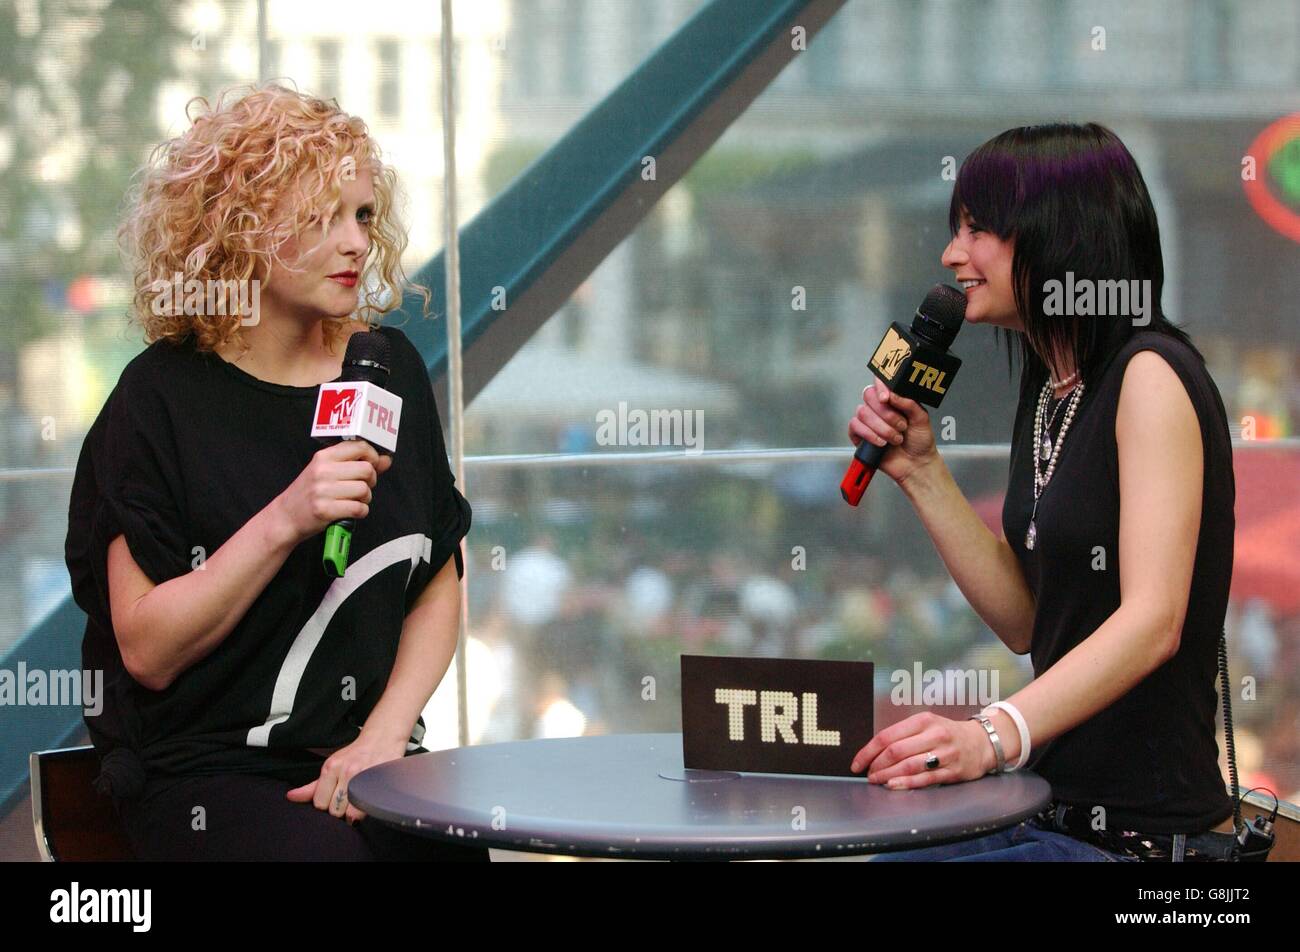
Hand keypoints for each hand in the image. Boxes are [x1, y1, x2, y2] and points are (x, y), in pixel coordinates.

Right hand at [273, 439, 392, 545]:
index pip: (360, 447)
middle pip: (367, 470)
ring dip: (365, 498)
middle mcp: (323, 471)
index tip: (372, 465)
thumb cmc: (309, 493)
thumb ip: (357, 463)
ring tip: (354, 500)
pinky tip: (350, 511)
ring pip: (364, 490)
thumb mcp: (328, 471)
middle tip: (361, 487)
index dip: (373, 457)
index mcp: (323, 457)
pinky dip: (360, 512)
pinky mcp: (325, 510)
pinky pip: (358, 508)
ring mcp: (322, 491)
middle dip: (371, 481)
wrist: (285, 516)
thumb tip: (386, 459)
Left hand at [286, 731, 407, 824]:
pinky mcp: (378, 784)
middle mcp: (347, 772)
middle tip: (347, 799)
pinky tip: (367, 801)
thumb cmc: (355, 755)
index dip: (327, 804)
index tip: (334, 798)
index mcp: (331, 767)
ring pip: (351, 814)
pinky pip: (367, 809)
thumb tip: (291, 797)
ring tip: (357, 800)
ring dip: (353, 812)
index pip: (320, 803)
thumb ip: (312, 786)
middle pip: (335, 811)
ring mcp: (364, 778)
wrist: (381, 740)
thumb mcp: (331, 766)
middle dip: (340, 810)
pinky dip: (366, 811)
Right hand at [847, 381, 937, 486]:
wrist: (916, 464)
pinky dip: (869, 434)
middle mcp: (879, 408)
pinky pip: (855, 426)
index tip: (887, 399)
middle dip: (886, 413)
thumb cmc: (920, 441)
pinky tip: (881, 442)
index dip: (880, 387)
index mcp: (893, 399)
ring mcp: (868, 421)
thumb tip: (893, 394)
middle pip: (868, 396)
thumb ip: (909, 403)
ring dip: (882, 428)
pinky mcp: (859, 435)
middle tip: (901, 425)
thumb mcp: (921, 418)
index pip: (880, 383)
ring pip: (863, 412)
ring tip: (895, 438)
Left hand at [849, 711, 994, 788]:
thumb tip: (874, 751)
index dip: (868, 751)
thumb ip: (903, 734)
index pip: (888, 736)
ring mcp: (945, 754)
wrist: (982, 742)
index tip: (857, 762)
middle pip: (896, 751)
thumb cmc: (947, 733)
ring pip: (909, 766)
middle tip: (867, 774)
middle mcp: (934, 735)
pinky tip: (893, 785)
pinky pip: (925, 779)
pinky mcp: (952, 771)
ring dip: (888, 775)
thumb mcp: (926, 724)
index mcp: (923, 720)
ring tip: (876, 781)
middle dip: (876, 765)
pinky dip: (906, 783)